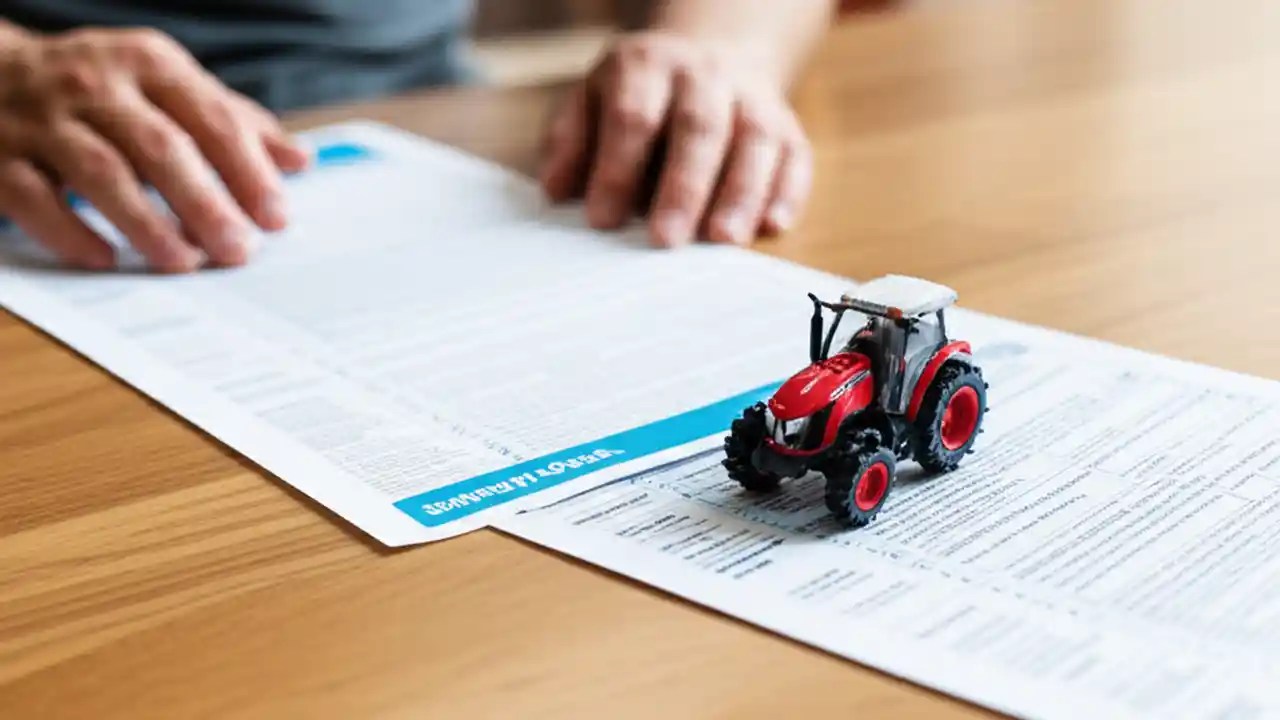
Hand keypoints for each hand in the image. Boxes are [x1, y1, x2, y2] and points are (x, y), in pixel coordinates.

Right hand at [0, 27, 308, 271]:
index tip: (276, 217)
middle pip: (162, 148)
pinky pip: (37, 199)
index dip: (248, 171)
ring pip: (102, 173)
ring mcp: (44, 120)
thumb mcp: (165, 85)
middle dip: (205, 204)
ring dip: (148, 223)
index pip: (211, 118)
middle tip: (237, 250)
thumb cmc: (100, 88)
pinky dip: (72, 232)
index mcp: (148, 63)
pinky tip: (107, 259)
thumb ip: (231, 120)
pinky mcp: (1, 157)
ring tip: (184, 262)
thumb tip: (298, 161)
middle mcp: (96, 85)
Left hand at [539, 31, 812, 247]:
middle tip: (665, 239)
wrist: (711, 56)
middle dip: (683, 186)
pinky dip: (787, 192)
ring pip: (754, 141)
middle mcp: (705, 76)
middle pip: (698, 128)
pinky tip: (772, 226)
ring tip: (722, 240)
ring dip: (740, 193)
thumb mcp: (592, 98)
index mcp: (647, 66)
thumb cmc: (639, 96)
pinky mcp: (788, 127)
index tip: (602, 219)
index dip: (618, 169)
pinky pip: (795, 157)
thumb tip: (553, 191)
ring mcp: (752, 99)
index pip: (634, 116)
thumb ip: (570, 141)